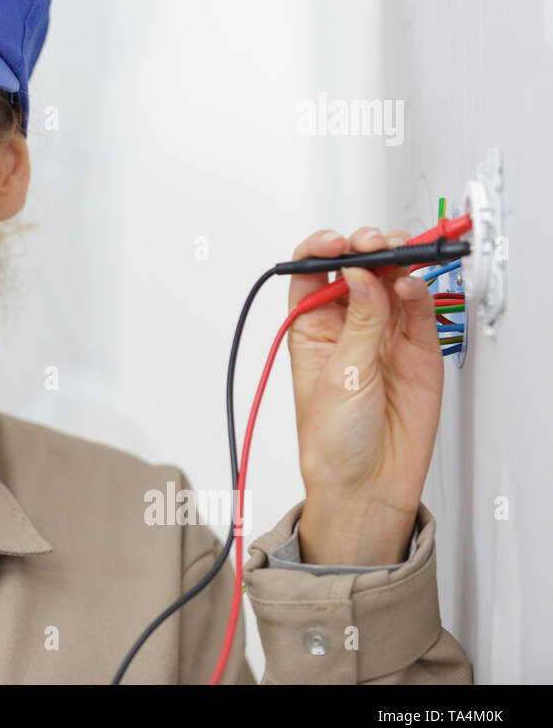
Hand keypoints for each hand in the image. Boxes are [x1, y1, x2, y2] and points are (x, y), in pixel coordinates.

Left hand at [286, 227, 442, 565]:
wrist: (368, 483)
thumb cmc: (334, 439)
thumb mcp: (340, 375)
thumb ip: (360, 322)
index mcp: (310, 328)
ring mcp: (383, 334)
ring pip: (390, 281)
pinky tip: (411, 283)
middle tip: (373, 246)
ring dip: (394, 261)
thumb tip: (361, 274)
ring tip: (396, 257)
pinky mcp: (416, 347)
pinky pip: (417, 307)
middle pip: (356, 269)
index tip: (334, 244)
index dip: (321, 250)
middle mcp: (347, 326)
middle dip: (363, 249)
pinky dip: (417, 290)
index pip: (312, 273)